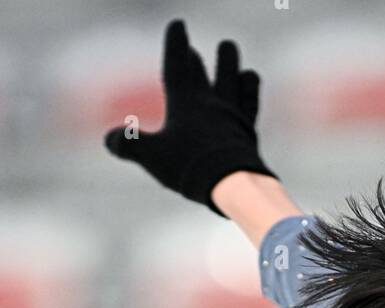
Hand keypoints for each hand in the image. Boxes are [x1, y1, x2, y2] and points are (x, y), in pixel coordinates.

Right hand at [103, 18, 277, 216]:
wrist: (234, 182)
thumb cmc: (190, 166)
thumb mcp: (151, 156)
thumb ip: (129, 144)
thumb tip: (110, 138)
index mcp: (184, 102)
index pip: (177, 66)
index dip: (175, 44)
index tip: (178, 24)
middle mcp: (210, 103)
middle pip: (202, 74)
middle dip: (195, 60)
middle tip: (194, 51)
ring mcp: (233, 116)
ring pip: (233, 79)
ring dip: (230, 63)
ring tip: (229, 48)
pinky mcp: (249, 132)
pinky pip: (251, 102)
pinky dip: (250, 90)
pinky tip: (252, 82)